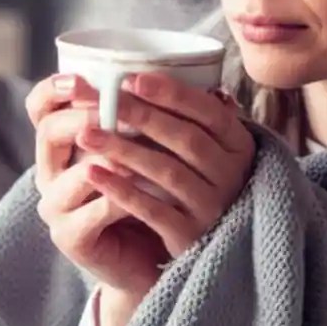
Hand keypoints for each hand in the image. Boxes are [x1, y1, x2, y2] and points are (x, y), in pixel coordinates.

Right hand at [26, 74, 167, 296]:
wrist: (147, 256)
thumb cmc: (152, 193)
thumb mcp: (150, 150)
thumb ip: (157, 119)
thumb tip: (207, 81)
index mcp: (63, 144)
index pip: (40, 107)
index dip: (54, 89)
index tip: (82, 76)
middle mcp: (50, 172)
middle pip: (52, 130)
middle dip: (89, 113)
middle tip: (121, 100)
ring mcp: (57, 206)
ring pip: (81, 170)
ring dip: (117, 152)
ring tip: (145, 140)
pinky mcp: (72, 237)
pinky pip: (100, 209)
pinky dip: (129, 192)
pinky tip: (155, 182)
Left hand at [74, 72, 255, 259]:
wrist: (219, 248)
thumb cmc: (207, 184)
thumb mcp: (217, 151)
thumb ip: (201, 121)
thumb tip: (171, 77)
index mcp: (240, 146)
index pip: (210, 113)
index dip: (173, 94)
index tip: (133, 78)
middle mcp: (232, 175)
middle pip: (186, 140)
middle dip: (142, 116)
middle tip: (102, 100)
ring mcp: (213, 206)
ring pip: (166, 172)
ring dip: (125, 150)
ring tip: (87, 134)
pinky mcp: (190, 234)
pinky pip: (153, 210)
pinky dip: (121, 190)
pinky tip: (92, 173)